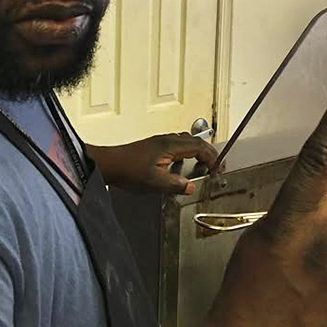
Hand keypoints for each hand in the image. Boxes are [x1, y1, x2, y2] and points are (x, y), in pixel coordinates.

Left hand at [87, 133, 219, 194]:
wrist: (109, 164)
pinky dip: (187, 153)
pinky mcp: (155, 146)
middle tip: (215, 166)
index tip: (217, 169)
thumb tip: (190, 187)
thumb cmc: (128, 170)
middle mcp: (167, 140)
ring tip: (203, 165)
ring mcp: (161, 142)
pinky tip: (182, 166)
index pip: (200, 147)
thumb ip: (175, 185)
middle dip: (209, 153)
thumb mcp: (154, 182)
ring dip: (198, 152)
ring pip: (187, 142)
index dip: (212, 158)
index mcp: (171, 145)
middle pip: (196, 141)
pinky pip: (178, 146)